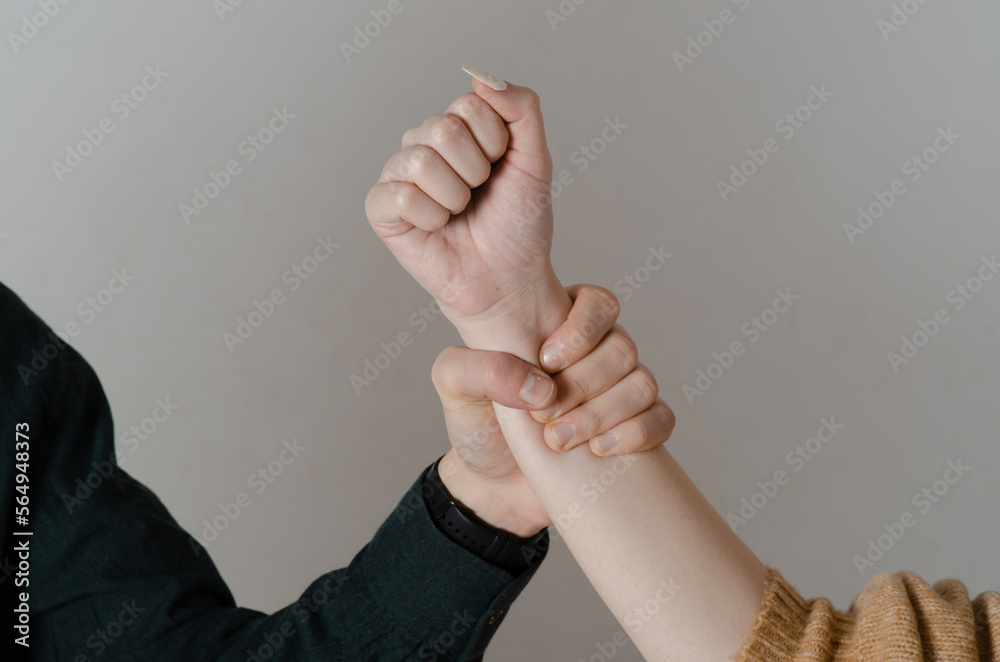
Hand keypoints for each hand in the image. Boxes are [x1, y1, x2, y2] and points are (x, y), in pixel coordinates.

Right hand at [365, 68, 566, 352]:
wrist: (509, 279)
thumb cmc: (519, 224)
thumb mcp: (535, 162)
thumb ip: (521, 110)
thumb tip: (480, 77)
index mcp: (459, 127)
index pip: (470, 105)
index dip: (495, 144)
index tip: (500, 171)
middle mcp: (424, 144)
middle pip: (444, 129)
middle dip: (476, 171)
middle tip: (479, 196)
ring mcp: (399, 175)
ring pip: (421, 162)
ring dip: (455, 197)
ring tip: (459, 214)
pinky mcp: (382, 209)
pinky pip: (401, 196)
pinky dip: (431, 218)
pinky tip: (437, 229)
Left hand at [432, 285, 675, 536]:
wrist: (492, 488)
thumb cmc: (476, 426)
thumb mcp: (454, 386)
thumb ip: (478, 367)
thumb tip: (539, 384)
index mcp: (557, 329)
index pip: (597, 303)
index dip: (582, 328)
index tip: (547, 360)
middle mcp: (594, 356)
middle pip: (622, 347)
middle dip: (583, 384)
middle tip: (543, 415)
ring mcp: (617, 394)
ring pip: (643, 383)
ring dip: (603, 413)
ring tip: (560, 440)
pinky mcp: (632, 432)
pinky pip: (662, 420)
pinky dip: (637, 433)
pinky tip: (600, 450)